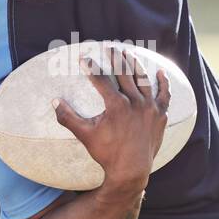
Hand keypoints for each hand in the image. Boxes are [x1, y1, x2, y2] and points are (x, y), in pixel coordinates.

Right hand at [53, 45, 170, 190]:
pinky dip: (162, 83)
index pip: (101, 79)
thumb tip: (54, 102)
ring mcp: (150, 108)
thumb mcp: (85, 136)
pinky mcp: (160, 116)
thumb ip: (68, 118)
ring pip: (143, 79)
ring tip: (128, 53)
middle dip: (115, 58)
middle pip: (124, 73)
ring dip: (135, 64)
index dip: (91, 67)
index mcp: (116, 105)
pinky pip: (164, 95)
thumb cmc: (106, 154)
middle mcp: (135, 102)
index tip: (83, 58)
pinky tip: (160, 72)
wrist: (131, 171)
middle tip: (108, 47)